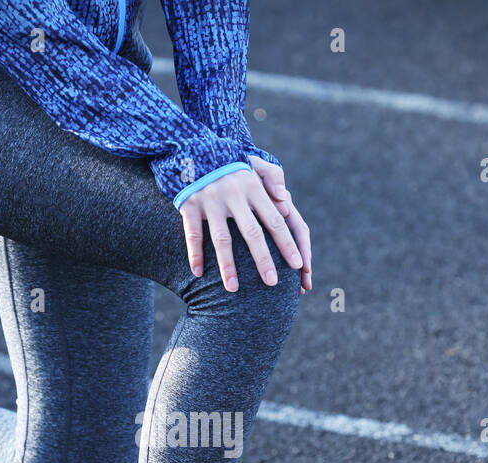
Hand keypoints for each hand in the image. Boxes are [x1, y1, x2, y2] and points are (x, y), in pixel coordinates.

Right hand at [179, 162, 306, 292]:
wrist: (193, 149)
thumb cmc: (231, 163)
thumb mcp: (254, 163)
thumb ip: (274, 177)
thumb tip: (287, 202)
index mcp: (254, 187)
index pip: (275, 220)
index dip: (287, 243)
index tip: (298, 266)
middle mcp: (234, 194)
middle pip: (252, 233)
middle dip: (263, 260)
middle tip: (273, 283)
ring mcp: (210, 200)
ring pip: (221, 239)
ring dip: (228, 266)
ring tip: (233, 289)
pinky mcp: (189, 204)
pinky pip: (192, 234)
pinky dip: (195, 254)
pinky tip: (198, 274)